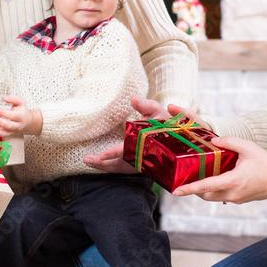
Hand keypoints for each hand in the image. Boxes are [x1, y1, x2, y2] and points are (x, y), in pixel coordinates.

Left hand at [0, 94, 41, 136]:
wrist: (27, 122)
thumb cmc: (22, 111)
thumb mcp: (21, 102)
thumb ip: (14, 98)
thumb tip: (5, 98)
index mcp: (21, 117)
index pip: (13, 116)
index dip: (5, 113)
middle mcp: (18, 125)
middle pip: (9, 126)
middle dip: (0, 122)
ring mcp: (13, 131)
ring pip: (4, 133)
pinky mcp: (9, 134)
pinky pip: (1, 135)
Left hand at [82, 96, 200, 173]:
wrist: (179, 137)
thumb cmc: (166, 122)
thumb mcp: (157, 111)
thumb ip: (145, 105)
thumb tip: (133, 97)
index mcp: (147, 145)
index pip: (129, 151)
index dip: (115, 153)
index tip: (102, 155)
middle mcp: (144, 158)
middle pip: (120, 164)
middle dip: (102, 164)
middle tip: (86, 159)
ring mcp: (142, 165)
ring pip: (120, 169)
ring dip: (104, 167)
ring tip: (87, 161)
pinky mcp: (140, 167)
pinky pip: (123, 169)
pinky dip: (110, 167)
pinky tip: (99, 164)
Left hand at [172, 137, 266, 203]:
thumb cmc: (266, 163)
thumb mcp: (248, 147)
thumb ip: (229, 141)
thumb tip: (213, 141)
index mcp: (232, 181)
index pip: (205, 186)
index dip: (189, 189)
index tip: (176, 191)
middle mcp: (232, 193)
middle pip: (205, 195)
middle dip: (194, 189)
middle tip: (185, 179)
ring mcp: (236, 198)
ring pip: (213, 197)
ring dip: (204, 190)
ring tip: (199, 177)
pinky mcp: (240, 199)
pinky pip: (222, 196)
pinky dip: (215, 190)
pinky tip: (215, 178)